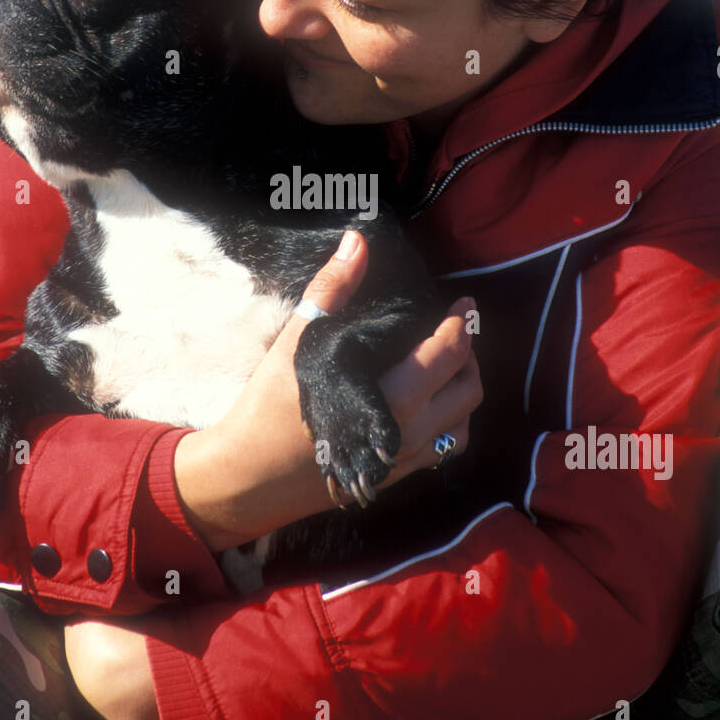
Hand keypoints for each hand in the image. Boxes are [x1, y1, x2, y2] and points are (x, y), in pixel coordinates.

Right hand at [174, 230, 481, 552]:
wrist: (251, 477)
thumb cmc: (270, 406)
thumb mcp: (298, 342)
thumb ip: (332, 290)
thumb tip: (356, 242)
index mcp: (389, 394)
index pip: (449, 353)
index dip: (461, 323)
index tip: (463, 304)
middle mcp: (408, 430)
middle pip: (467, 386)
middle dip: (468, 352)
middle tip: (456, 329)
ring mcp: (405, 459)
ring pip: (464, 421)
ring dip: (464, 389)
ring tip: (449, 364)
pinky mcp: (396, 477)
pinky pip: (446, 449)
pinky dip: (452, 420)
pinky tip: (432, 403)